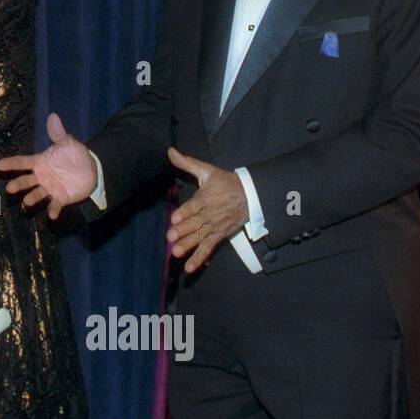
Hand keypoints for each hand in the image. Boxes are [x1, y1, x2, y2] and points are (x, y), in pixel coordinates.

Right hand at [0, 112, 96, 218]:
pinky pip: (54, 205)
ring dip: (32, 198)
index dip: (11, 164)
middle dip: (18, 185)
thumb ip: (58, 134)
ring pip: (37, 194)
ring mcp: (49, 189)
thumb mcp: (68, 143)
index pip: (22, 162)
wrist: (91, 170)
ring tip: (27, 202)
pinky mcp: (59, 199)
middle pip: (26, 181)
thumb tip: (53, 116)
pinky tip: (51, 215)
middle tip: (10, 189)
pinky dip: (52, 210)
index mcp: (39, 162)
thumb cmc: (75, 155)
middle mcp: (40, 177)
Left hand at [166, 147, 248, 273]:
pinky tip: (189, 268)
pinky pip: (208, 248)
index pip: (194, 206)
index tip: (175, 217)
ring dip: (188, 246)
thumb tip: (170, 151)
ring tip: (176, 253)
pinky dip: (199, 258)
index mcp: (205, 198)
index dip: (185, 212)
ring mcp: (214, 227)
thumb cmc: (225, 183)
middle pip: (195, 224)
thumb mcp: (207, 170)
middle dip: (183, 231)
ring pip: (199, 237)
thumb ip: (187, 163)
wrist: (250, 196)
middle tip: (171, 237)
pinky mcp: (218, 236)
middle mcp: (209, 214)